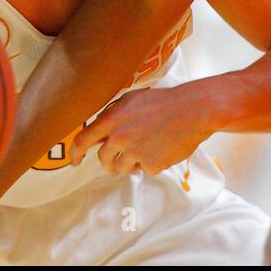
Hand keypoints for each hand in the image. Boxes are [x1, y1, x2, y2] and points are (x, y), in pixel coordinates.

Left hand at [68, 85, 214, 176]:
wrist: (194, 110)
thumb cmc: (165, 102)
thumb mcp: (132, 100)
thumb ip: (112, 115)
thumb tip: (97, 131)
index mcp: (112, 119)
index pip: (82, 141)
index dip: (76, 153)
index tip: (76, 161)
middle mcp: (120, 137)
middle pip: (103, 159)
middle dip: (109, 160)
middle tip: (120, 156)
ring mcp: (135, 153)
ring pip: (121, 168)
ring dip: (130, 163)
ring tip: (146, 148)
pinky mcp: (151, 165)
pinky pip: (144, 170)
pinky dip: (151, 163)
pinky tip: (162, 148)